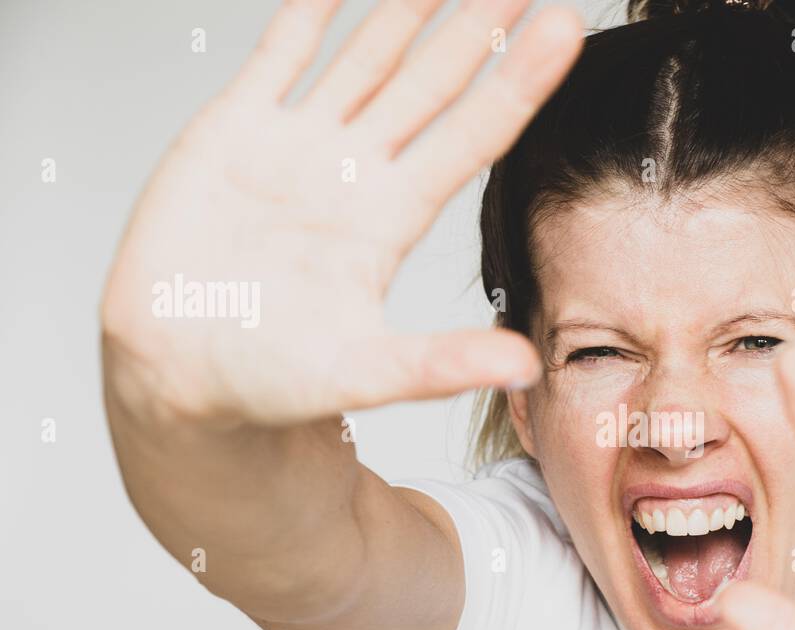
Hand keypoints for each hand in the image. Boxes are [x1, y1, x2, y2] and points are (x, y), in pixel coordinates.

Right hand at [101, 0, 582, 425]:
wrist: (180, 372)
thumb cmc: (270, 379)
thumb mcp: (365, 375)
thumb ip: (441, 364)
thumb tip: (524, 366)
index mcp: (393, 218)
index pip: (474, 134)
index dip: (520, 82)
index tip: (567, 28)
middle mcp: (357, 171)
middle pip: (433, 81)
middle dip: (480, 24)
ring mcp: (298, 145)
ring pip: (367, 56)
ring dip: (407, 6)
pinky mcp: (234, 131)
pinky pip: (278, 54)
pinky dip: (306, 11)